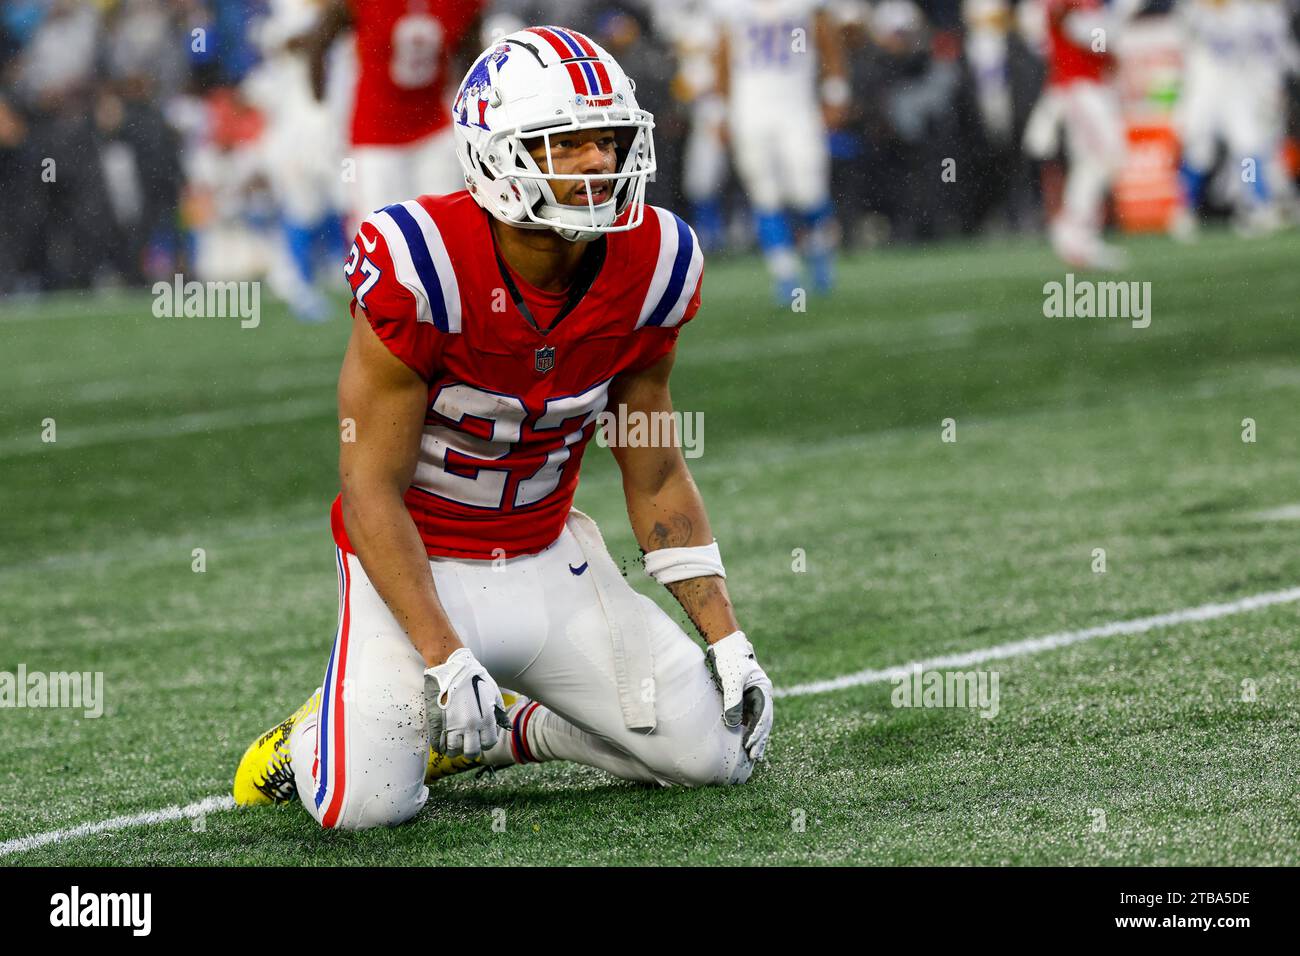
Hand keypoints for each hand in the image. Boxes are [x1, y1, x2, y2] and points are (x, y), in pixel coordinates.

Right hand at [423, 648, 508, 758]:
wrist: (450, 666)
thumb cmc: (473, 677)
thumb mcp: (492, 692)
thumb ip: (498, 711)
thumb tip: (504, 724)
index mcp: (486, 718)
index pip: (489, 743)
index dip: (485, 742)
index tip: (480, 738)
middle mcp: (471, 725)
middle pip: (471, 752)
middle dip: (470, 750)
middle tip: (466, 743)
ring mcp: (452, 725)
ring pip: (454, 751)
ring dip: (454, 750)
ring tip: (453, 742)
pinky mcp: (436, 723)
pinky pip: (438, 745)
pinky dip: (440, 747)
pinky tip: (442, 742)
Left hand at [705, 631, 772, 761]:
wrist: (724, 643)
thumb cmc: (729, 659)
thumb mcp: (731, 680)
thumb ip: (733, 701)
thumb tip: (732, 724)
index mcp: (764, 690)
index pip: (764, 716)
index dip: (758, 733)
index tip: (750, 746)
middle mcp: (761, 694)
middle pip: (763, 721)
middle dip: (759, 739)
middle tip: (755, 757)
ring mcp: (753, 696)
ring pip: (756, 720)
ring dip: (754, 736)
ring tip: (752, 754)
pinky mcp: (743, 696)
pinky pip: (747, 716)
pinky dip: (746, 728)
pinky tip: (742, 740)